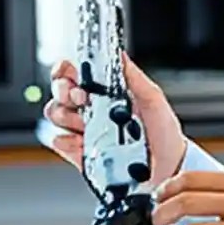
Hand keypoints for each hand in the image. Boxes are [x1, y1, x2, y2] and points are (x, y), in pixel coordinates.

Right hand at [43, 53, 187, 186]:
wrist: (168, 169)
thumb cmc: (164, 136)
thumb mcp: (153, 101)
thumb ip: (135, 78)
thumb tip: (121, 55)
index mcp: (106, 94)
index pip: (74, 74)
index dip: (65, 71)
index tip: (71, 74)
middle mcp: (91, 111)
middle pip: (59, 92)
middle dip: (63, 90)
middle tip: (81, 97)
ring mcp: (84, 132)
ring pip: (55, 115)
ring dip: (65, 115)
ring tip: (84, 122)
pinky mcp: (81, 155)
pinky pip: (59, 142)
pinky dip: (65, 140)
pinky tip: (81, 142)